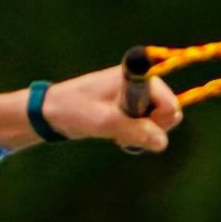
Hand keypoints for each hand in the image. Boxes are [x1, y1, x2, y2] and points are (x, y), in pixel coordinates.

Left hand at [44, 60, 180, 155]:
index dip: (159, 121)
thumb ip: (136, 131)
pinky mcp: (129, 108)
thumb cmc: (75, 109)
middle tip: (125, 132)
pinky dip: (135, 134)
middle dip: (152, 128)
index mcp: (138, 78)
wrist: (50, 111)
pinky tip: (116, 135)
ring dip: (142, 133)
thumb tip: (163, 143)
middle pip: (168, 113)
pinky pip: (146, 125)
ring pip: (158, 121)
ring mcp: (136, 97)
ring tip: (117, 134)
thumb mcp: (106, 122)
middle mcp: (141, 85)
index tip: (137, 126)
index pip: (169, 103)